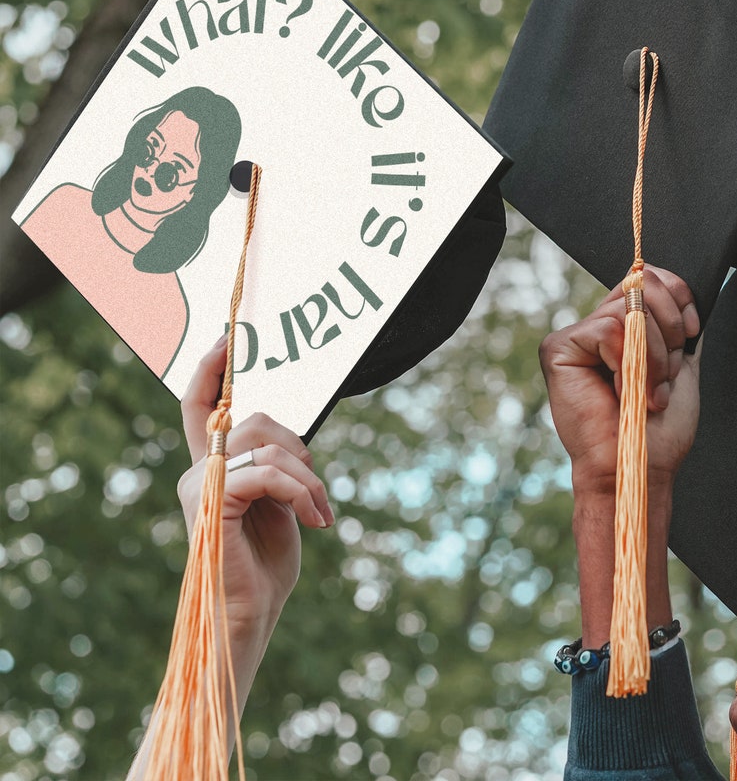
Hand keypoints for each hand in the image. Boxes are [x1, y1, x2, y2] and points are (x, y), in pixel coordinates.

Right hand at [178, 337, 333, 634]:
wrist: (252, 614)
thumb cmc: (267, 563)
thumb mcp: (280, 501)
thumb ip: (274, 464)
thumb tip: (286, 441)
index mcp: (213, 467)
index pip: (201, 407)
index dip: (210, 371)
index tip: (226, 340)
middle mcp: (198, 471)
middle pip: (257, 420)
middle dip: (300, 450)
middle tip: (316, 491)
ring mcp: (198, 486)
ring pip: (267, 447)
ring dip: (307, 479)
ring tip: (320, 511)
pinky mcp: (209, 503)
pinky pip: (266, 472)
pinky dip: (300, 492)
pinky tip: (316, 519)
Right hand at [540, 267, 699, 643]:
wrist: (639, 466)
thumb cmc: (656, 430)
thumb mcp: (675, 365)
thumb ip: (672, 326)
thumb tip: (674, 285)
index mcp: (624, 328)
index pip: (650, 279)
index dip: (678, 298)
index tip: (690, 335)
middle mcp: (597, 326)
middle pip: (643, 285)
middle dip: (669, 331)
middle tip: (665, 376)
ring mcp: (576, 336)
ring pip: (629, 311)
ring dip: (653, 356)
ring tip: (648, 393)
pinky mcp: (559, 348)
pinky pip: (609, 330)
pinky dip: (629, 364)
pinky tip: (624, 392)